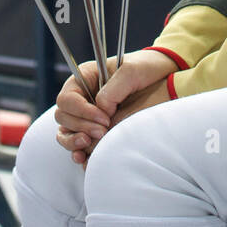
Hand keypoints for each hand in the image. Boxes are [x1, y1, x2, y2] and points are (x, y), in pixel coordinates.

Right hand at [54, 49, 175, 164]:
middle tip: (103, 131)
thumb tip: (101, 110)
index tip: (104, 118)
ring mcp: (86, 115)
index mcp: (85, 78)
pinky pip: (77, 145)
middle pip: (63, 117)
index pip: (67, 98)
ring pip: (65, 132)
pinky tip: (85, 157)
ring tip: (89, 145)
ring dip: (74, 142)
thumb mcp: (131, 71)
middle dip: (80, 127)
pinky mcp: (93, 131)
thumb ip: (113, 89)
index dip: (81, 111)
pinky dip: (78, 152)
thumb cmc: (144, 69)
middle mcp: (82, 97)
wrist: (163, 78)